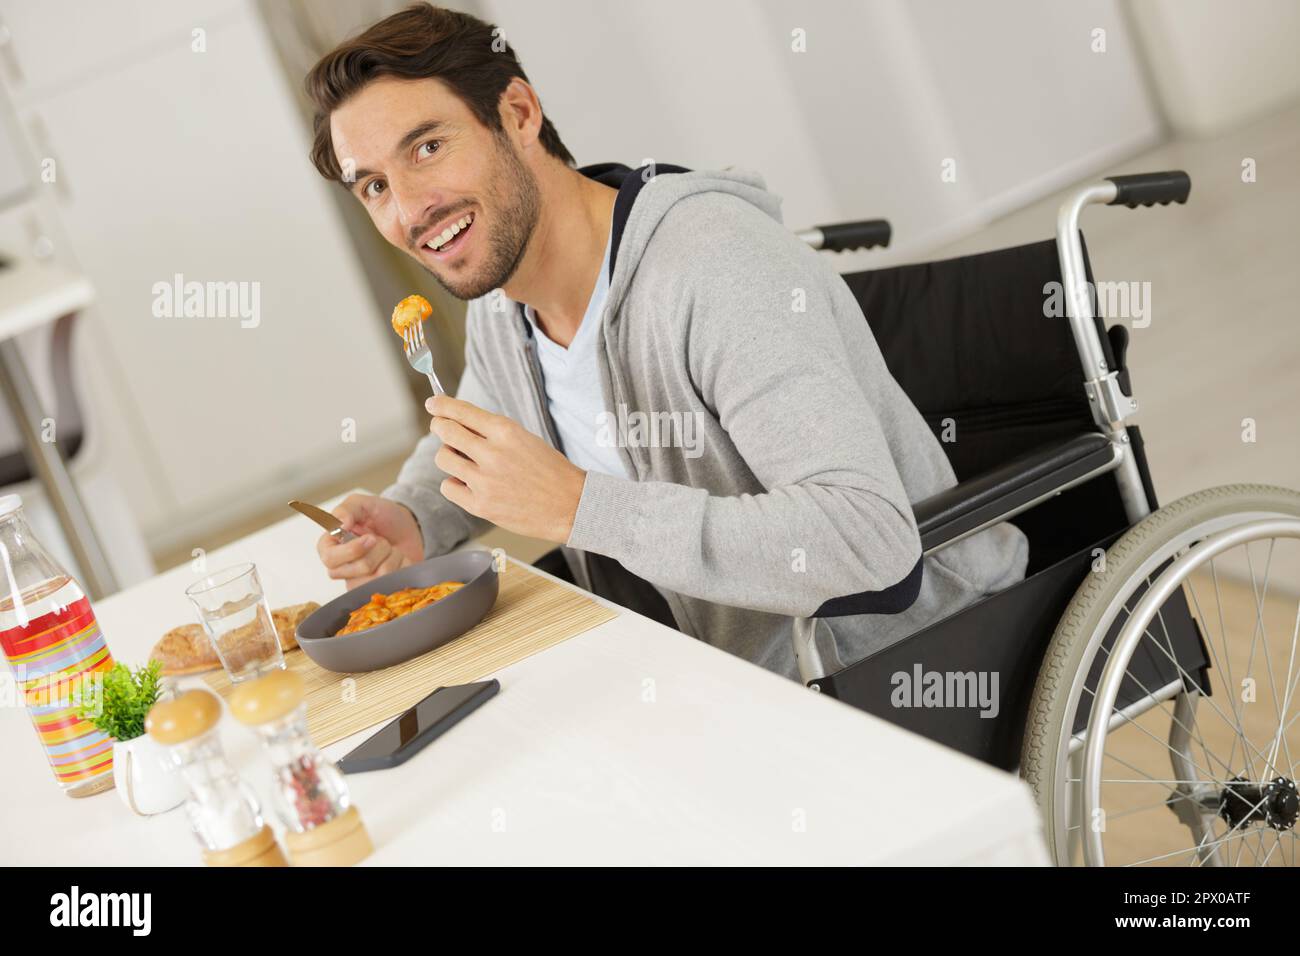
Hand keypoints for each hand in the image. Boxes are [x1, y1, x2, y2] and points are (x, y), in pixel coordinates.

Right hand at [316, 493, 423, 589]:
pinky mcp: (377, 589)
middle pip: (359, 569)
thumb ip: (347, 509)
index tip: (371, 538)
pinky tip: (399, 560)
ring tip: (390, 549)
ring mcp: (359, 582)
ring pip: (377, 578)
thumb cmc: (382, 516)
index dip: (353, 550)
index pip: (330, 559)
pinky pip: (392, 584)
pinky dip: (402, 567)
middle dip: (379, 550)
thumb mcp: (363, 503)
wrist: (408, 527)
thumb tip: (340, 525)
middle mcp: (341, 568)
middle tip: (382, 540)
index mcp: (330, 547)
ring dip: (392, 558)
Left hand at [426, 395, 585, 542]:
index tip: (433, 404)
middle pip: (445, 431)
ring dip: (449, 456)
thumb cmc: (550, 471)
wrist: (570, 505)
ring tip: (464, 461)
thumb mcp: (525, 439)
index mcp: (505, 431)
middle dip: (440, 426)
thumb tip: (457, 424)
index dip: (442, 405)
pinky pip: (448, 487)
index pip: (461, 411)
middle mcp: (492, 453)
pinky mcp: (480, 505)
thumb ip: (493, 431)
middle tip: (442, 429)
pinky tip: (469, 484)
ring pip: (442, 458)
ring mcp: (484, 480)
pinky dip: (454, 483)